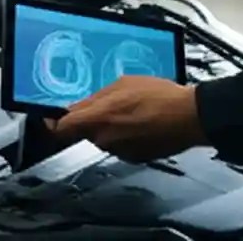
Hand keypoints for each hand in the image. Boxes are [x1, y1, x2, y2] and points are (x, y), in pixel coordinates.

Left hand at [45, 76, 207, 162]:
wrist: (189, 117)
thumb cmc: (159, 96)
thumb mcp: (123, 84)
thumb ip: (96, 98)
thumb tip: (79, 106)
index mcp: (98, 118)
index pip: (62, 128)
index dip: (54, 123)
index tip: (53, 119)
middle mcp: (105, 139)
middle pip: (84, 132)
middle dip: (91, 120)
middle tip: (110, 105)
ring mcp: (120, 151)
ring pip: (104, 138)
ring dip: (111, 128)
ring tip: (132, 112)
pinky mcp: (134, 158)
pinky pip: (121, 146)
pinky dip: (126, 137)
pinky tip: (142, 124)